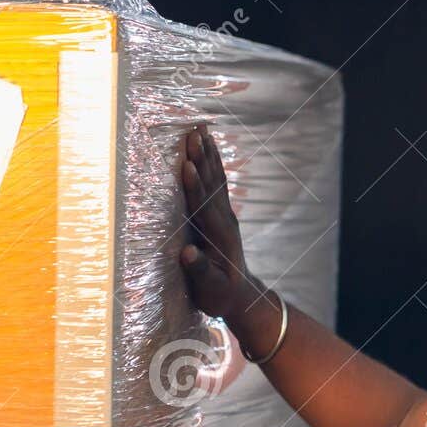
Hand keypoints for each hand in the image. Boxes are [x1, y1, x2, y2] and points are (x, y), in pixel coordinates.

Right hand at [178, 125, 268, 327]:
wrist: (241, 296)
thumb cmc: (220, 296)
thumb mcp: (210, 289)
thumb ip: (200, 271)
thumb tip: (188, 254)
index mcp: (219, 237)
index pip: (203, 206)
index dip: (194, 185)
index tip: (186, 164)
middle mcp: (224, 221)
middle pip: (211, 184)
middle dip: (201, 157)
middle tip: (192, 131)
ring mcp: (225, 215)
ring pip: (215, 178)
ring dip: (207, 153)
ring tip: (199, 129)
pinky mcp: (222, 214)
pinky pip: (216, 182)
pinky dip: (211, 162)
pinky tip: (207, 147)